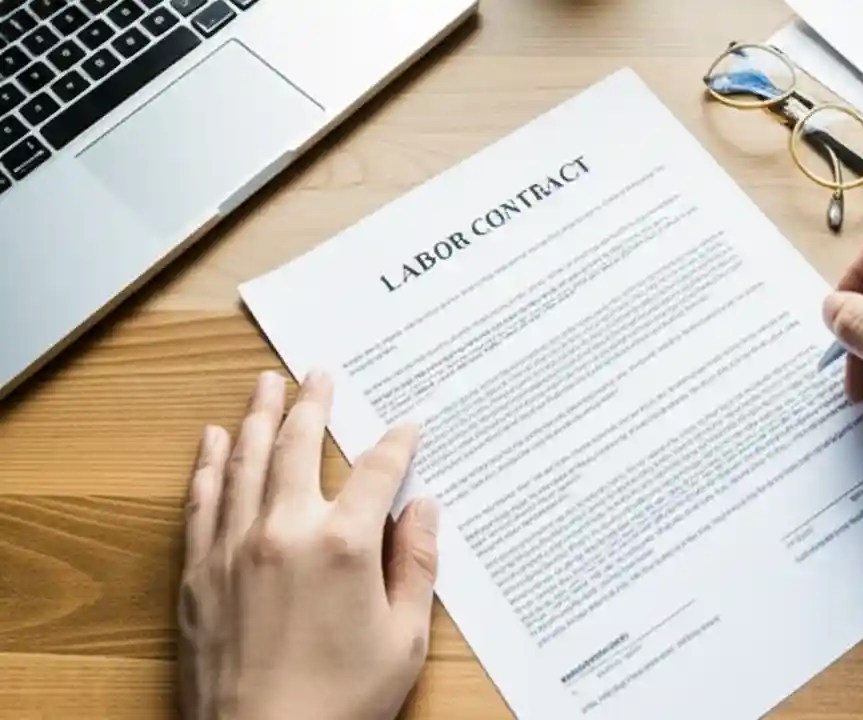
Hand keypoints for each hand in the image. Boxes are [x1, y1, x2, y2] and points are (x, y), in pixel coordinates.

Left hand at [178, 370, 439, 719]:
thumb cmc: (341, 703)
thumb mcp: (405, 639)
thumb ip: (417, 565)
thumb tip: (424, 511)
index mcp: (345, 545)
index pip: (377, 471)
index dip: (397, 443)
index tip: (407, 427)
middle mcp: (286, 531)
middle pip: (301, 446)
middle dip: (313, 403)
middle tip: (317, 374)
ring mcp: (235, 548)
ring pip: (248, 462)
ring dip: (259, 417)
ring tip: (266, 384)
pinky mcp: (199, 573)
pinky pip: (202, 501)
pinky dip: (210, 465)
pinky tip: (215, 441)